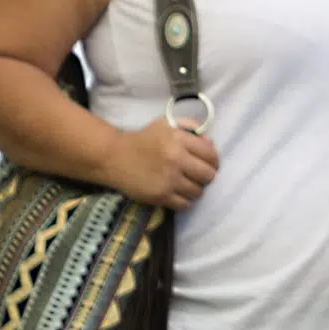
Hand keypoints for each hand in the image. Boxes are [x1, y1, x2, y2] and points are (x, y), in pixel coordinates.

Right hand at [107, 119, 221, 210]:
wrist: (114, 157)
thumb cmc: (144, 139)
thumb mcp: (167, 124)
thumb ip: (191, 127)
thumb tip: (211, 145)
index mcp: (179, 140)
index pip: (211, 155)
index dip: (214, 161)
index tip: (209, 164)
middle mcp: (176, 159)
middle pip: (208, 175)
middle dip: (206, 177)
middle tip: (199, 176)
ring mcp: (168, 179)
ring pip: (198, 192)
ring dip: (195, 189)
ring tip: (186, 185)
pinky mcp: (160, 196)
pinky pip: (185, 205)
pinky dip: (184, 201)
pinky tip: (178, 194)